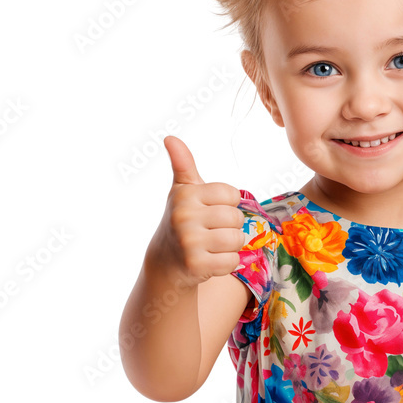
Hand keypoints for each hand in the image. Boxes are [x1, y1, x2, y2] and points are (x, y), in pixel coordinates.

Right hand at [146, 135, 247, 287]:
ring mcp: (189, 242)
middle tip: (211, 231)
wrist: (165, 261)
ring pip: (237, 240)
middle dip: (230, 226)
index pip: (232, 195)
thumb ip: (183, 164)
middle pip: (236, 218)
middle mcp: (184, 216)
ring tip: (211, 245)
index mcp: (186, 194)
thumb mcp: (182, 191)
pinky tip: (209, 260)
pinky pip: (232, 261)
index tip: (210, 211)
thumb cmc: (181, 220)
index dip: (227, 205)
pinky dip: (226, 262)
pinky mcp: (195, 265)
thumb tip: (170, 137)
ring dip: (230, 246)